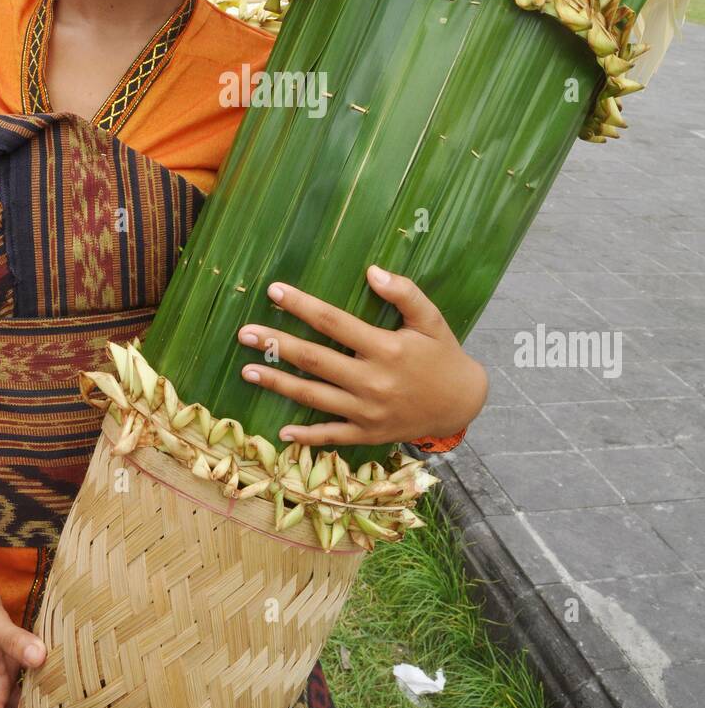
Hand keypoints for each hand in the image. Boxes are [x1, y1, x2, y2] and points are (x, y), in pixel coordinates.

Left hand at [236, 265, 486, 447]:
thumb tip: (372, 271)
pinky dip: (307, 436)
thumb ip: (405, 293)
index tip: (274, 291)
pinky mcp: (369, 434)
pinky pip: (333, 436)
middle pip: (316, 360)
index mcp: (386, 348)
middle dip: (277, 345)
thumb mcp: (431, 319)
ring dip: (279, 384)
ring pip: (314, 397)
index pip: (335, 323)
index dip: (303, 306)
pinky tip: (282, 430)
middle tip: (244, 334)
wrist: (462, 404)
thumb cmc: (442, 355)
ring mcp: (368, 411)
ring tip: (247, 372)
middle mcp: (372, 381)